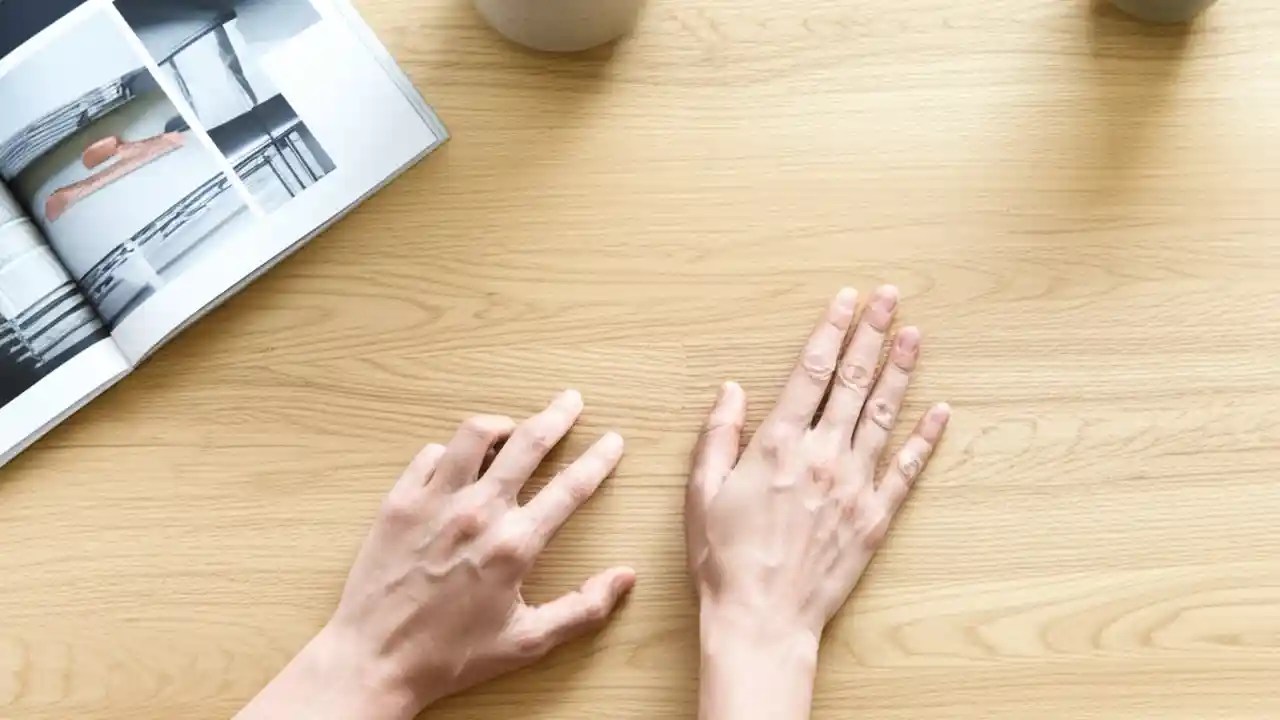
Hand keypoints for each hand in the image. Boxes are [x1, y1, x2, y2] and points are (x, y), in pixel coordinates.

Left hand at [235, 391, 634, 719]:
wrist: (375, 660)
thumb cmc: (452, 656)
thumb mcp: (528, 642)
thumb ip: (583, 609)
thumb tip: (626, 577)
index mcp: (514, 545)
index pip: (570, 487)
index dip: (598, 459)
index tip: (612, 440)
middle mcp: (477, 513)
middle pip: (528, 442)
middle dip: (558, 415)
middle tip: (572, 399)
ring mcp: (433, 502)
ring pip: (474, 434)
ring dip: (501, 424)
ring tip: (513, 427)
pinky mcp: (398, 502)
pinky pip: (430, 455)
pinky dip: (451, 452)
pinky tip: (458, 463)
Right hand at [687, 286, 950, 719]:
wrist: (761, 618)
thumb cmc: (724, 559)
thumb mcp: (701, 492)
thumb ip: (719, 436)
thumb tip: (732, 391)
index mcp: (777, 445)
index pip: (811, 372)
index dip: (830, 330)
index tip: (846, 300)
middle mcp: (822, 456)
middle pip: (853, 381)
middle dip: (872, 333)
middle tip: (890, 297)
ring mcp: (854, 486)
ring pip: (883, 414)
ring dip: (901, 370)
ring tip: (915, 334)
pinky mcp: (875, 517)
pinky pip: (906, 469)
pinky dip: (924, 438)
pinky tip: (939, 411)